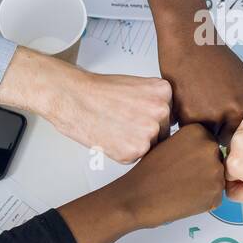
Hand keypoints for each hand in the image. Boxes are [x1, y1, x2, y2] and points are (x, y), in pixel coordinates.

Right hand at [0, 48, 171, 163]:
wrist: (72, 97)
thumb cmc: (97, 91)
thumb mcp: (136, 85)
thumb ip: (154, 101)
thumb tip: (165, 118)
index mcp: (164, 92)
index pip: (169, 114)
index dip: (152, 117)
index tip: (137, 115)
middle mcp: (161, 111)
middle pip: (163, 131)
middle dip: (145, 131)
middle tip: (123, 122)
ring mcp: (149, 132)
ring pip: (150, 146)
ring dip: (135, 142)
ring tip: (114, 127)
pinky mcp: (135, 151)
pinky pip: (135, 157)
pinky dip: (122, 151)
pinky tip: (110, 136)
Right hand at [109, 124, 226, 229]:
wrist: (136, 196)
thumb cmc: (147, 173)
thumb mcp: (168, 143)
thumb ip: (190, 143)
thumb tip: (205, 150)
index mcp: (198, 131)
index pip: (209, 144)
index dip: (196, 157)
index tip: (182, 163)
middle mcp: (210, 147)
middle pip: (216, 160)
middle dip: (204, 170)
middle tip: (181, 178)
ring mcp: (215, 171)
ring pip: (217, 179)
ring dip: (204, 186)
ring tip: (181, 188)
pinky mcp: (216, 193)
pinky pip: (215, 197)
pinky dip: (203, 201)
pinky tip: (184, 198)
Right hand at [160, 39, 242, 136]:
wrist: (189, 38)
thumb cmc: (212, 55)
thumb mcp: (242, 80)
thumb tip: (240, 131)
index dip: (231, 125)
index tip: (222, 115)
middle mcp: (239, 110)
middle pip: (226, 137)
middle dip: (215, 128)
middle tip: (205, 106)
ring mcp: (216, 114)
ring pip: (206, 135)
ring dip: (198, 123)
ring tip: (195, 99)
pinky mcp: (192, 115)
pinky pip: (186, 127)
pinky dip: (182, 116)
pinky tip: (184, 96)